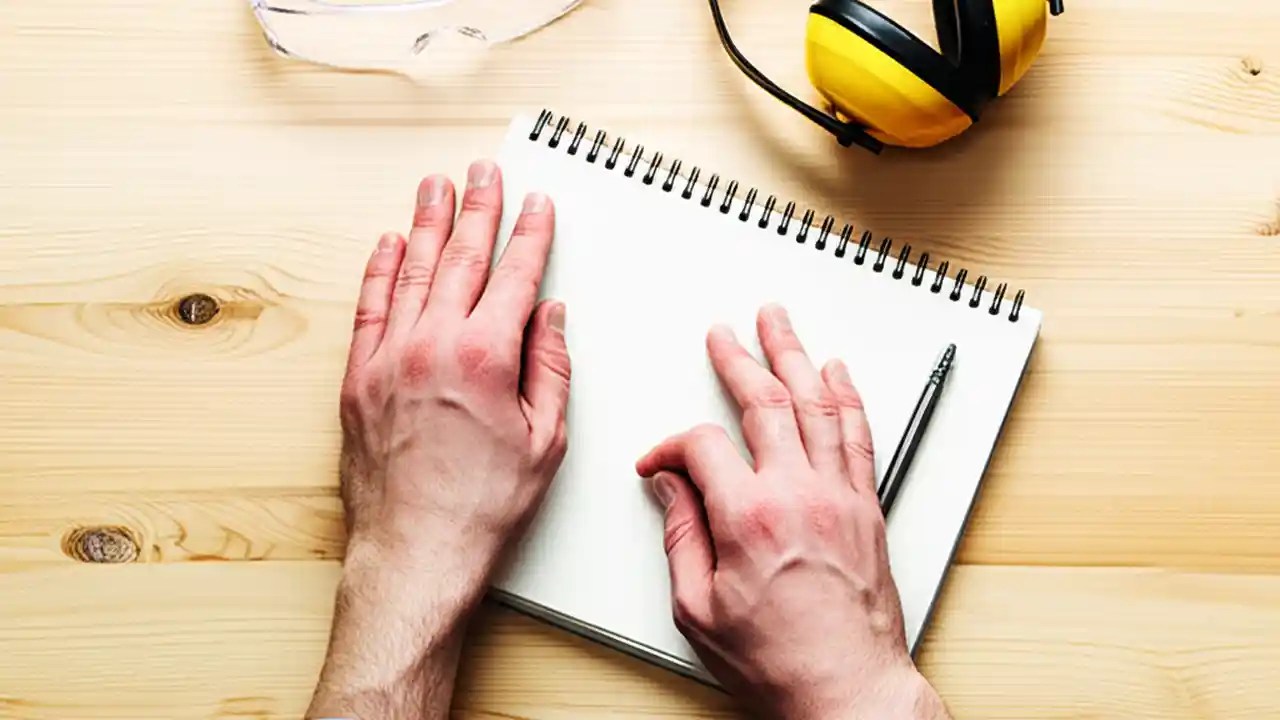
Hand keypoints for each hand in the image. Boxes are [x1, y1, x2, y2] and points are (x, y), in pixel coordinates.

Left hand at [308, 160, 570, 718]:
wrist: (415, 551)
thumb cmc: (480, 506)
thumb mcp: (544, 440)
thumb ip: (550, 368)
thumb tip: (550, 319)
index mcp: (485, 357)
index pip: (515, 276)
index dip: (530, 235)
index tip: (537, 206)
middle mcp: (432, 345)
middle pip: (460, 258)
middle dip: (478, 209)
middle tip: (485, 173)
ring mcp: (388, 357)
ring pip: (410, 270)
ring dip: (427, 223)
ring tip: (436, 188)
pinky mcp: (357, 377)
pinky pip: (368, 306)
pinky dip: (377, 269)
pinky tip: (386, 243)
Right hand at [636, 305, 949, 719]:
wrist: (847, 691)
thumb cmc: (779, 662)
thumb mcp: (698, 608)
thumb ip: (681, 535)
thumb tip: (672, 489)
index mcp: (749, 517)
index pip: (702, 445)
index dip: (671, 445)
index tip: (660, 462)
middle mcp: (799, 495)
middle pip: (766, 401)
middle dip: (740, 359)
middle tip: (726, 333)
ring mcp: (840, 497)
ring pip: (818, 404)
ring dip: (797, 356)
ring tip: (780, 324)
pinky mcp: (868, 509)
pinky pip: (858, 435)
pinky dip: (848, 397)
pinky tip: (837, 374)